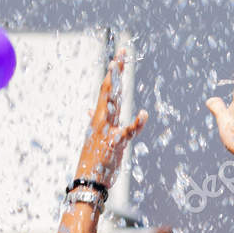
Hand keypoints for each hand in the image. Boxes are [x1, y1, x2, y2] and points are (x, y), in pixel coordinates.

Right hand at [73, 47, 145, 189]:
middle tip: (121, 52)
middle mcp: (101, 120)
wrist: (89, 180)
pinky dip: (136, 123)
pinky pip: (127, 131)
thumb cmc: (94, 159)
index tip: (118, 56)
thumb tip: (89, 109)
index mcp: (100, 117)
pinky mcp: (115, 144)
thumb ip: (95, 120)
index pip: (106, 90)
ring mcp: (107, 130)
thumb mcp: (95, 136)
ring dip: (116, 84)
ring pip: (112, 103)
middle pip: (109, 90)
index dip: (113, 73)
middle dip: (115, 71)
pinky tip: (144, 114)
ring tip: (119, 67)